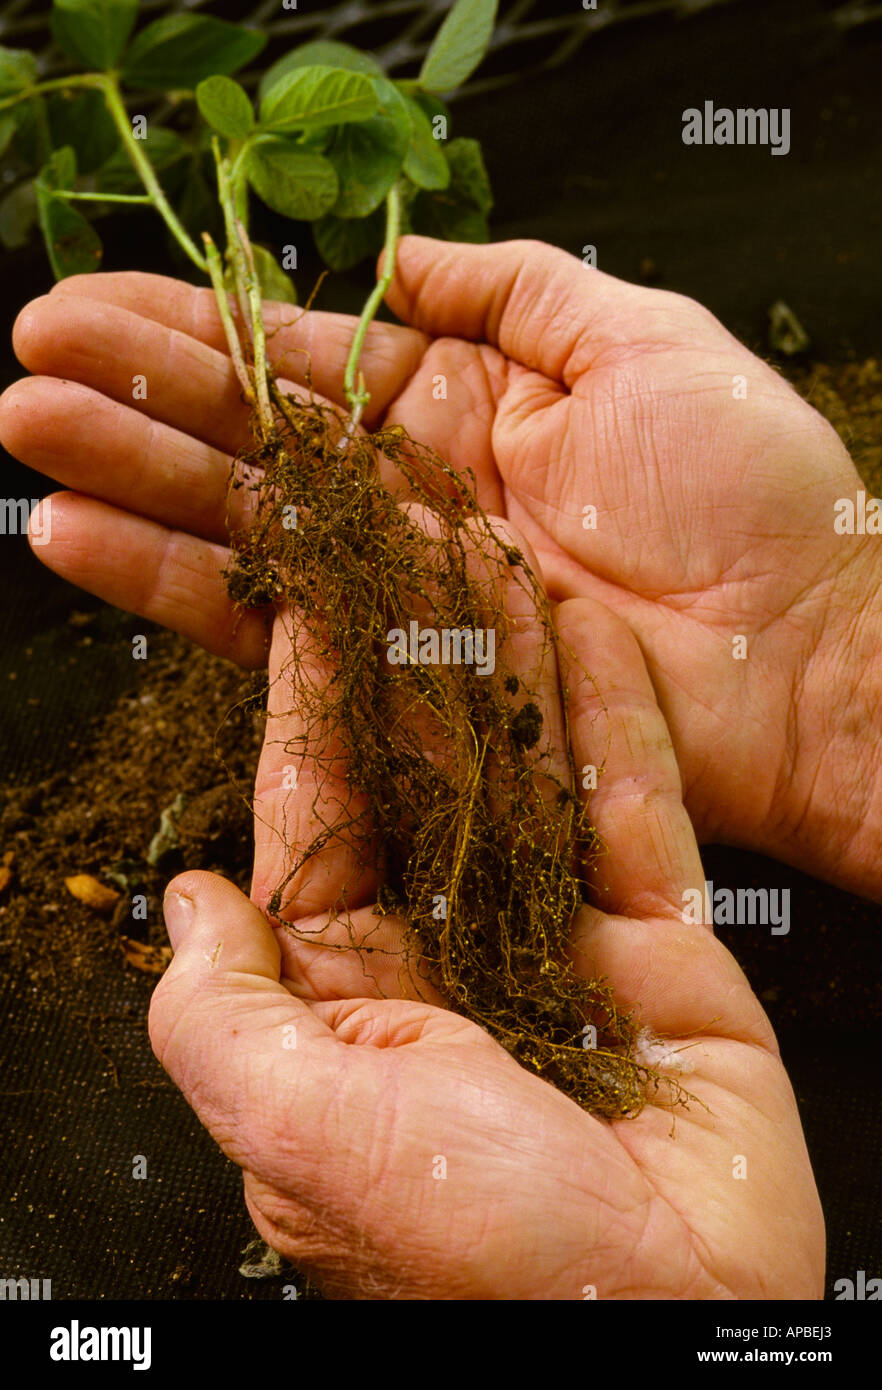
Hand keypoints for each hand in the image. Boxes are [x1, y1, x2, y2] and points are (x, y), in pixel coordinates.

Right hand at [2, 244, 878, 895]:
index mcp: (468, 406)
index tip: (86, 309)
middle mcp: (417, 497)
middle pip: (250, 443)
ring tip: (30, 443)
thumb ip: (516, 291)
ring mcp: (402, 590)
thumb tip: (408, 255)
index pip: (303, 363)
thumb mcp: (644, 340)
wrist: (808, 656)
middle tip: (25, 377)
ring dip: (130, 485)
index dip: (197, 335)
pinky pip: (267, 627)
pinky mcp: (400, 676)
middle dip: (135, 402)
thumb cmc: (755, 494)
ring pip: (240, 530)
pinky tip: (87, 543)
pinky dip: (175, 587)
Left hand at [150, 563, 823, 1299]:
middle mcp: (448, 959)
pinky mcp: (660, 949)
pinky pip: (635, 815)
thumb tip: (185, 902)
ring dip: (515, 662)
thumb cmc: (469, 1261)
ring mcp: (558, 945)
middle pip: (424, 776)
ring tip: (501, 550)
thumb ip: (221, 1014)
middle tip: (408, 538)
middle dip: (414, 657)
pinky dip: (618, 722)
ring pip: (528, 774)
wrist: (668, 1331)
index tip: (300, 598)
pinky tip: (598, 632)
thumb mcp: (302, 1134)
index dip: (305, 706)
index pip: (315, 820)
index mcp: (344, 1000)